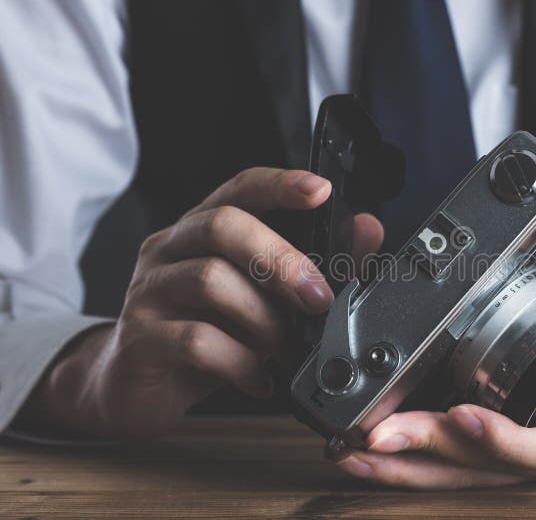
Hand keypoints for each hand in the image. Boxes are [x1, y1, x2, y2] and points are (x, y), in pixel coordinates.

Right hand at [22, 167, 382, 437]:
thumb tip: (368, 229)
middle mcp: (170, 249)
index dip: (280, 184)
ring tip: (289, 349)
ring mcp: (148, 290)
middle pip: (223, 226)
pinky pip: (195, 340)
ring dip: (265, 318)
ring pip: (210, 279)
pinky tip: (261, 380)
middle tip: (317, 299)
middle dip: (281, 260)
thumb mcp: (262, 299)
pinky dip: (241, 363)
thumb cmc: (205, 333)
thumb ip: (315, 263)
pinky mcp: (139, 337)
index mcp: (201, 231)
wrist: (134, 385)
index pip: (239, 188)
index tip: (321, 189)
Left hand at [333, 206, 535, 488]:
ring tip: (352, 448)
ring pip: (465, 476)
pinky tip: (369, 447)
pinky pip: (459, 466)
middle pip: (491, 467)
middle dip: (430, 449)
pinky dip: (415, 459)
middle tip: (374, 432)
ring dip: (407, 466)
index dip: (511, 441)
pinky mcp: (505, 459)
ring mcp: (530, 464)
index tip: (465, 416)